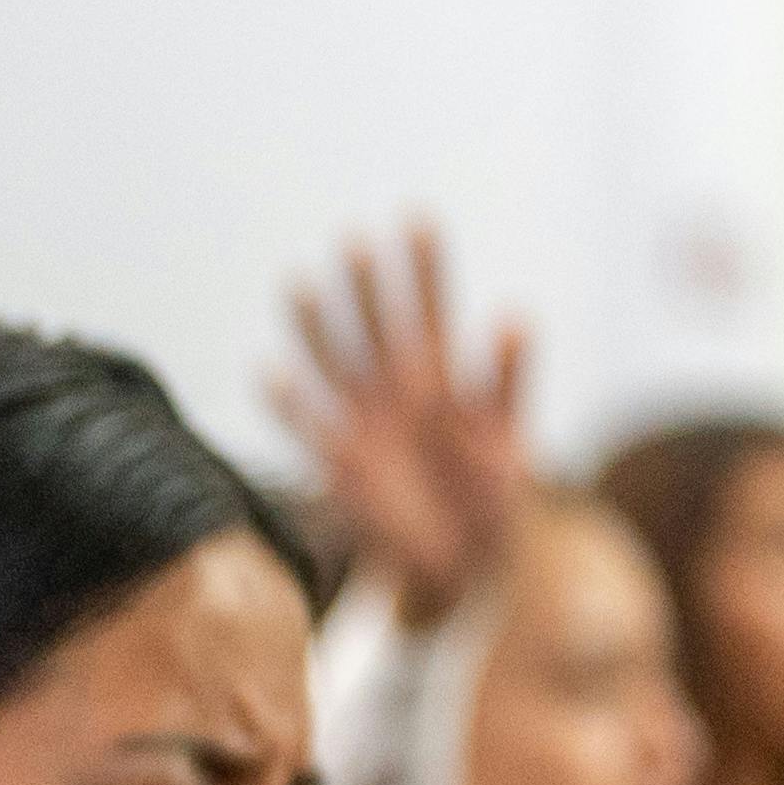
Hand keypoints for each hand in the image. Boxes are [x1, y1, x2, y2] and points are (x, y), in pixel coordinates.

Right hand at [270, 223, 530, 626]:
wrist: (462, 566)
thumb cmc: (494, 501)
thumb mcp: (513, 439)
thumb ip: (511, 379)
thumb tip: (514, 314)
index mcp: (446, 381)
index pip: (433, 309)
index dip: (425, 265)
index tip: (416, 217)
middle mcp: (398, 393)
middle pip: (377, 326)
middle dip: (366, 283)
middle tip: (354, 238)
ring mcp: (365, 424)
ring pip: (335, 363)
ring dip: (316, 325)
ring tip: (299, 282)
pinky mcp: (339, 465)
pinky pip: (307, 428)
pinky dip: (289, 403)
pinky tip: (269, 372)